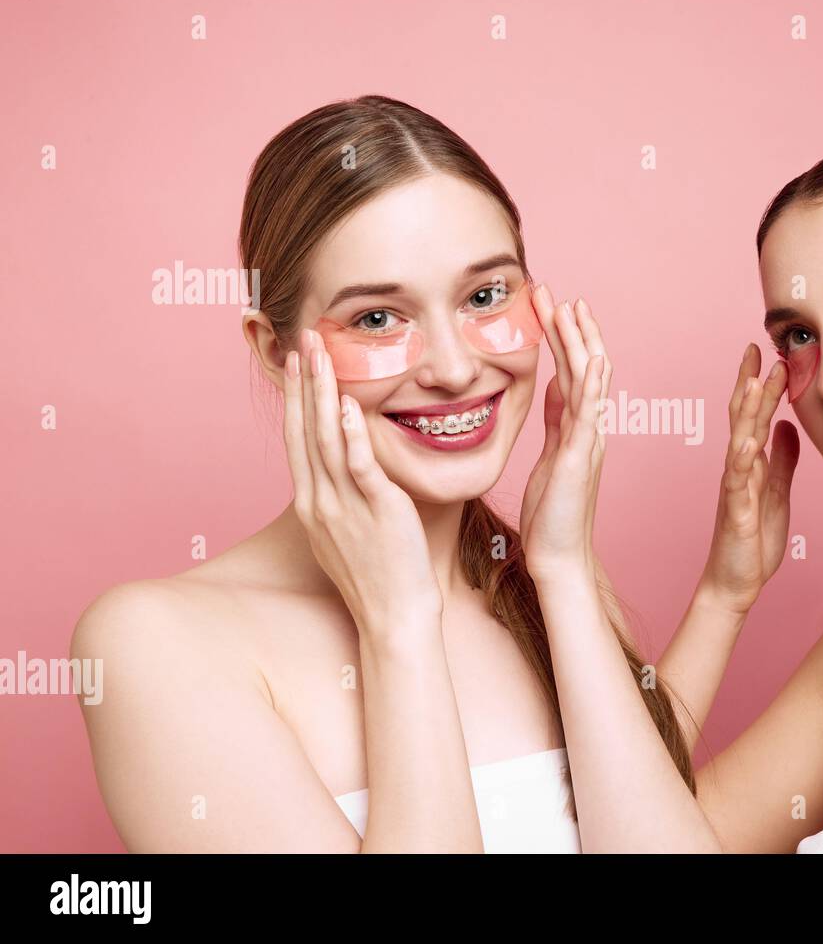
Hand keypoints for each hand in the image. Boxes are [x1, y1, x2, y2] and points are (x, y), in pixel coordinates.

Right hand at [285, 329, 442, 636]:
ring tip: (323, 354)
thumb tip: (342, 468)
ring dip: (323, 393)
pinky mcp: (377, 511)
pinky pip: (360, 466)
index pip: (298, 439)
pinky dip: (354, 434)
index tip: (298, 363)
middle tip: (304, 339)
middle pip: (304, 430)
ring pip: (327, 440)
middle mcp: (319, 501)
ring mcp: (344, 506)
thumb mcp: (345, 531)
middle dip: (304, 382)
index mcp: (311, 504)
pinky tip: (351, 405)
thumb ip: (340, 496)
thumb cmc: (377, 575)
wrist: (394, 616)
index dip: (296, 398)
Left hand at [519, 285, 610, 578]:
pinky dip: (593, 385)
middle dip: (570, 328)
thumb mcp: (549, 456)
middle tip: (556, 292)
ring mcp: (588, 441)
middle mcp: (589, 429)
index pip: (570, 373)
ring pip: (590, 381)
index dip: (562, 338)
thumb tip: (552, 387)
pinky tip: (594, 358)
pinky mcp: (580, 457)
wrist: (558, 557)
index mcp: (577, 428)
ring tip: (571, 308)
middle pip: (584, 367)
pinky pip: (590, 414)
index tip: (547, 306)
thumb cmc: (551, 516)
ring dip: (582, 343)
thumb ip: (555, 421)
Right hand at [698, 344, 799, 614]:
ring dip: (745, 412)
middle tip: (757, 350)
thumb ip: (782, 460)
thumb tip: (789, 426)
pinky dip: (743, 459)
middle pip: (743, 419)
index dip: (762, 386)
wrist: (737, 582)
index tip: (769, 354)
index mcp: (750, 464)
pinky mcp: (736, 511)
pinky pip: (738, 481)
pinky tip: (749, 441)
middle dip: (750, 384)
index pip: (754, 416)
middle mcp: (738, 470)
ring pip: (739, 441)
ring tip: (753, 381)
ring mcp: (735, 488)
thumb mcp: (778, 493)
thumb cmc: (754, 540)